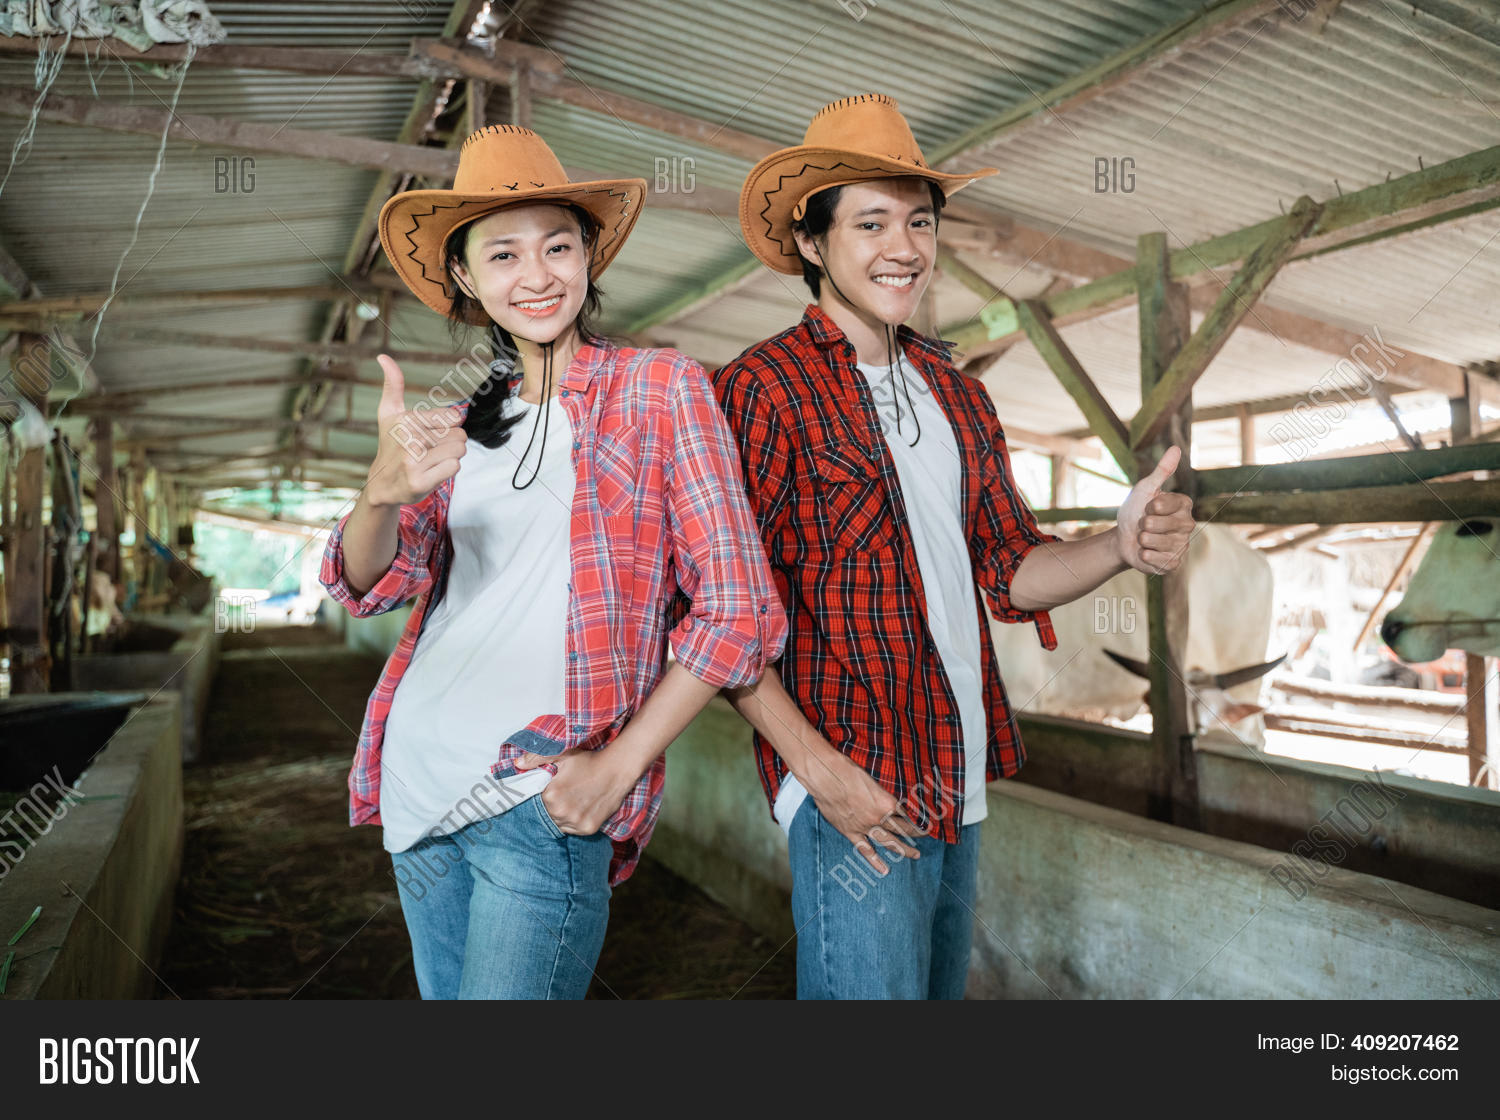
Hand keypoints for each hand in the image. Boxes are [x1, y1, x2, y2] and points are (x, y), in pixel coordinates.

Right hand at [363, 354, 466, 508]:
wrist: (382, 484)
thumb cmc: (391, 445)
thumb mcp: (388, 413)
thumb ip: (393, 385)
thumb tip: (383, 357)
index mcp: (405, 420)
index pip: (452, 417)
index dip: (447, 426)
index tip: (428, 434)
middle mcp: (408, 440)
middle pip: (459, 435)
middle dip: (450, 443)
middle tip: (428, 450)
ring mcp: (413, 462)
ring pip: (459, 450)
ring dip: (450, 457)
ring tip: (430, 461)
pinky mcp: (420, 481)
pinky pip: (454, 467)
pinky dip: (448, 470)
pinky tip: (431, 472)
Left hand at [517, 748, 633, 835]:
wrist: (617, 769)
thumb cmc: (589, 761)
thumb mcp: (563, 755)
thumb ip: (537, 758)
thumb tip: (517, 764)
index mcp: (551, 796)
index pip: (539, 802)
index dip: (547, 794)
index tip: (556, 788)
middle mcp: (561, 812)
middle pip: (548, 815)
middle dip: (555, 806)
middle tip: (568, 793)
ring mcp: (576, 822)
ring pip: (560, 824)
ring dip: (564, 816)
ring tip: (575, 800)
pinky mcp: (588, 829)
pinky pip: (574, 830)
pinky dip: (576, 822)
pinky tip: (583, 808)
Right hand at [799, 750, 922, 874]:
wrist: (824, 776)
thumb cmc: (846, 770)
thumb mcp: (873, 777)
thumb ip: (883, 791)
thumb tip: (891, 796)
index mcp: (887, 801)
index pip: (908, 813)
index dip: (918, 817)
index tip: (926, 820)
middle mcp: (879, 817)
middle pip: (903, 829)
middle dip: (916, 833)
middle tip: (926, 836)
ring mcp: (865, 827)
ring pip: (889, 842)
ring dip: (904, 849)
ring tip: (915, 855)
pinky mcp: (850, 831)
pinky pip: (865, 849)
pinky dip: (875, 861)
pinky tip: (884, 870)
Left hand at [1115, 445, 1193, 574]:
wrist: (1123, 538)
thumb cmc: (1136, 510)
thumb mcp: (1145, 488)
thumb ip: (1162, 471)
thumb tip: (1176, 448)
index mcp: (1184, 505)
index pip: (1161, 504)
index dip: (1147, 506)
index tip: (1148, 506)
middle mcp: (1188, 524)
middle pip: (1156, 524)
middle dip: (1142, 524)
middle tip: (1144, 525)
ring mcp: (1182, 545)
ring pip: (1155, 542)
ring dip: (1142, 540)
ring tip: (1144, 538)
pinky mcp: (1174, 562)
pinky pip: (1160, 560)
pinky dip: (1146, 556)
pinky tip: (1146, 552)